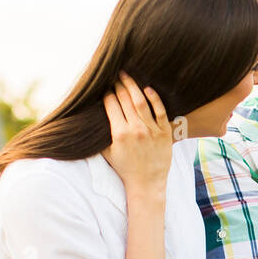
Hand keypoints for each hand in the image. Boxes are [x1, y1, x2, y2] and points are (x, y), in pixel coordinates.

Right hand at [101, 71, 172, 196]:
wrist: (146, 183)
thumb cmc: (125, 168)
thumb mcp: (107, 152)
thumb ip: (101, 134)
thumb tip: (92, 117)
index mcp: (119, 133)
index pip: (111, 104)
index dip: (107, 92)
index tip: (105, 85)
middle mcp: (135, 130)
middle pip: (125, 99)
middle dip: (118, 84)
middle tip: (115, 75)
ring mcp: (151, 130)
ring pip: (141, 101)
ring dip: (133, 85)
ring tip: (127, 75)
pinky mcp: (165, 133)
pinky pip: (160, 111)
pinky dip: (154, 98)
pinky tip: (148, 88)